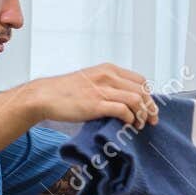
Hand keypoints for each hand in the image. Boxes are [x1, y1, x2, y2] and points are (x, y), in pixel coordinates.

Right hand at [20, 63, 157, 128]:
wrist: (45, 96)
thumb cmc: (66, 91)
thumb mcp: (91, 79)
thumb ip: (108, 84)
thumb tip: (126, 99)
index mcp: (108, 69)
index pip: (140, 80)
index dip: (149, 96)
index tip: (150, 108)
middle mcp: (108, 76)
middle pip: (142, 90)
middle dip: (150, 107)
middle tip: (151, 120)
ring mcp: (102, 90)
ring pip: (136, 100)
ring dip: (142, 115)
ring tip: (139, 125)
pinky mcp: (96, 104)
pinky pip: (123, 110)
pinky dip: (130, 119)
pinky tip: (128, 125)